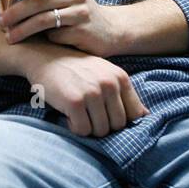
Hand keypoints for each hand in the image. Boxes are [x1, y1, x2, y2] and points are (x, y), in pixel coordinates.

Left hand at [0, 0, 119, 55]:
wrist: (111, 31)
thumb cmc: (78, 13)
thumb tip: (8, 0)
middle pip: (39, 1)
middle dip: (16, 12)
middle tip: (1, 22)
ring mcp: (81, 13)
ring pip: (44, 20)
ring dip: (23, 30)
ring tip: (10, 38)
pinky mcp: (83, 32)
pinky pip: (55, 36)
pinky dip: (45, 40)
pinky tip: (40, 44)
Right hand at [15, 40, 147, 136]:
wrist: (43, 56)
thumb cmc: (75, 68)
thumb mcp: (104, 73)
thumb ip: (123, 92)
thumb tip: (145, 115)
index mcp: (120, 77)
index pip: (135, 114)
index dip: (120, 119)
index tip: (105, 115)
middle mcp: (109, 84)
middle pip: (117, 125)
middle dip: (103, 125)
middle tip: (88, 115)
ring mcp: (92, 93)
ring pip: (100, 131)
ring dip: (88, 127)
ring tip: (78, 113)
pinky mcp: (75, 102)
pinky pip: (82, 130)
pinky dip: (74, 127)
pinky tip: (68, 114)